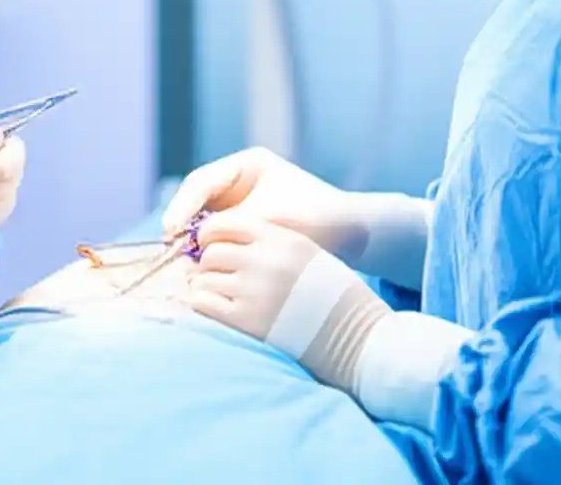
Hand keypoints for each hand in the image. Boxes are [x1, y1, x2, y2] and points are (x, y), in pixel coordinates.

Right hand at [163, 147, 364, 258]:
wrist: (352, 235)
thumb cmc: (319, 218)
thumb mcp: (272, 220)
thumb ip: (232, 228)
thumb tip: (195, 245)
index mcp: (247, 164)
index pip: (201, 182)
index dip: (182, 205)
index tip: (173, 228)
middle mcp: (238, 182)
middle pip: (196, 201)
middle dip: (182, 225)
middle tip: (171, 247)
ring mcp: (238, 205)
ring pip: (202, 222)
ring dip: (192, 242)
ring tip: (184, 263)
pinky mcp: (242, 231)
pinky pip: (216, 240)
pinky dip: (208, 253)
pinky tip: (201, 270)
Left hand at [187, 210, 389, 392]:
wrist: (359, 339)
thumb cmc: (334, 298)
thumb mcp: (309, 254)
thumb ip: (271, 243)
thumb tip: (221, 243)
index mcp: (283, 239)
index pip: (226, 223)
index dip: (212, 234)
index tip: (210, 245)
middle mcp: (266, 260)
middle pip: (212, 252)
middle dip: (210, 264)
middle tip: (219, 277)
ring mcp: (254, 290)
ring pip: (202, 278)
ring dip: (206, 287)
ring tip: (222, 297)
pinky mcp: (245, 321)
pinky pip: (202, 303)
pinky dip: (203, 305)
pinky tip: (218, 311)